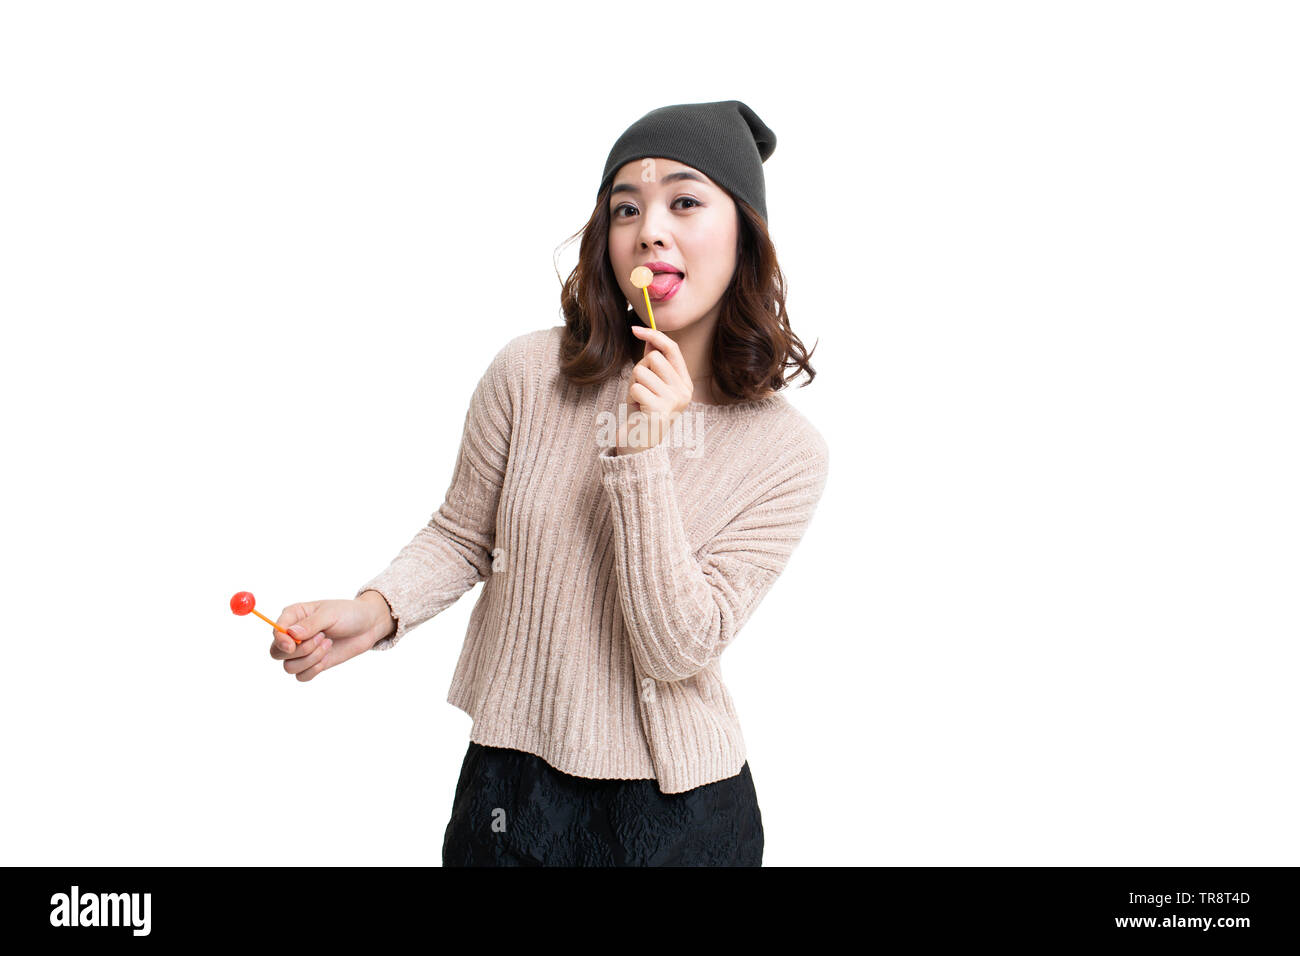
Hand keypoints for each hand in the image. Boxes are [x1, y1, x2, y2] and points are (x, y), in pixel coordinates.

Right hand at [268, 598, 381, 681]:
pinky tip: (326, 658)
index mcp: (293, 615)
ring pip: (289, 667)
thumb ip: (310, 625)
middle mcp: (293, 635)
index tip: (292, 645)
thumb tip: (290, 634)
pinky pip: (301, 676)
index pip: (276, 631)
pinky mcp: (312, 664)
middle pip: (277, 652)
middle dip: (299, 650)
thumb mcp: (330, 614)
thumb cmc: (348, 614)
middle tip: (322, 638)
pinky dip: (313, 670)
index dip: (280, 640)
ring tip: (328, 643)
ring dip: (310, 659)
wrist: (368, 626)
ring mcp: (302, 651)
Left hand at [615, 325, 694, 454]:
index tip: (636, 328)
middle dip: (639, 370)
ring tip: (638, 401)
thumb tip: (649, 338)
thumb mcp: (651, 385)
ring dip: (633, 385)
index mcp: (685, 384)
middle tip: (640, 389)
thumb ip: (654, 363)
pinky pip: (636, 387)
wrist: (639, 445)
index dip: (654, 336)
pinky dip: (630, 397)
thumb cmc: (643, 413)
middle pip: (654, 358)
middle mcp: (684, 392)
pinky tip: (636, 410)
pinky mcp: (658, 411)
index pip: (673, 349)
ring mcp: (673, 402)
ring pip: (642, 371)